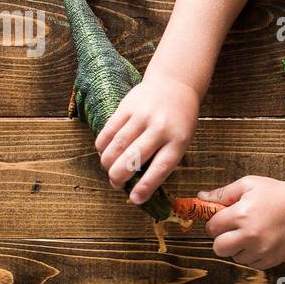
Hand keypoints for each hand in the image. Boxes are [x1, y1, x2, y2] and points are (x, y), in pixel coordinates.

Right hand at [95, 70, 199, 202]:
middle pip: (133, 158)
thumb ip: (163, 158)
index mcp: (178, 140)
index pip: (160, 168)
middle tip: (115, 184)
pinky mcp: (127, 106)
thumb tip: (139, 185)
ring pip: (117, 145)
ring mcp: (142, 116)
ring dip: (108, 162)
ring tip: (108, 169)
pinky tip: (103, 152)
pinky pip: (109, 130)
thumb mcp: (181, 140)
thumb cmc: (178, 120)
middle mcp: (160, 128)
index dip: (146, 186)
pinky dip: (102, 145)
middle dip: (119, 176)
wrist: (174, 84)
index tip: (135, 199)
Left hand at [202, 176, 284, 268]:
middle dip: (222, 239)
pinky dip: (253, 255)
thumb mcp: (248, 185)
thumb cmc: (277, 194)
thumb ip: (223, 193)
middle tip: (234, 230)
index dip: (216, 224)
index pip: (212, 228)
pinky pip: (251, 264)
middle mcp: (250, 235)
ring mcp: (261, 250)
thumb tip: (201, 198)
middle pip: (219, 248)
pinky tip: (262, 241)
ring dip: (239, 248)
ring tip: (253, 233)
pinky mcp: (270, 260)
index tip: (223, 220)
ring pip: (235, 257)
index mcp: (241, 215)